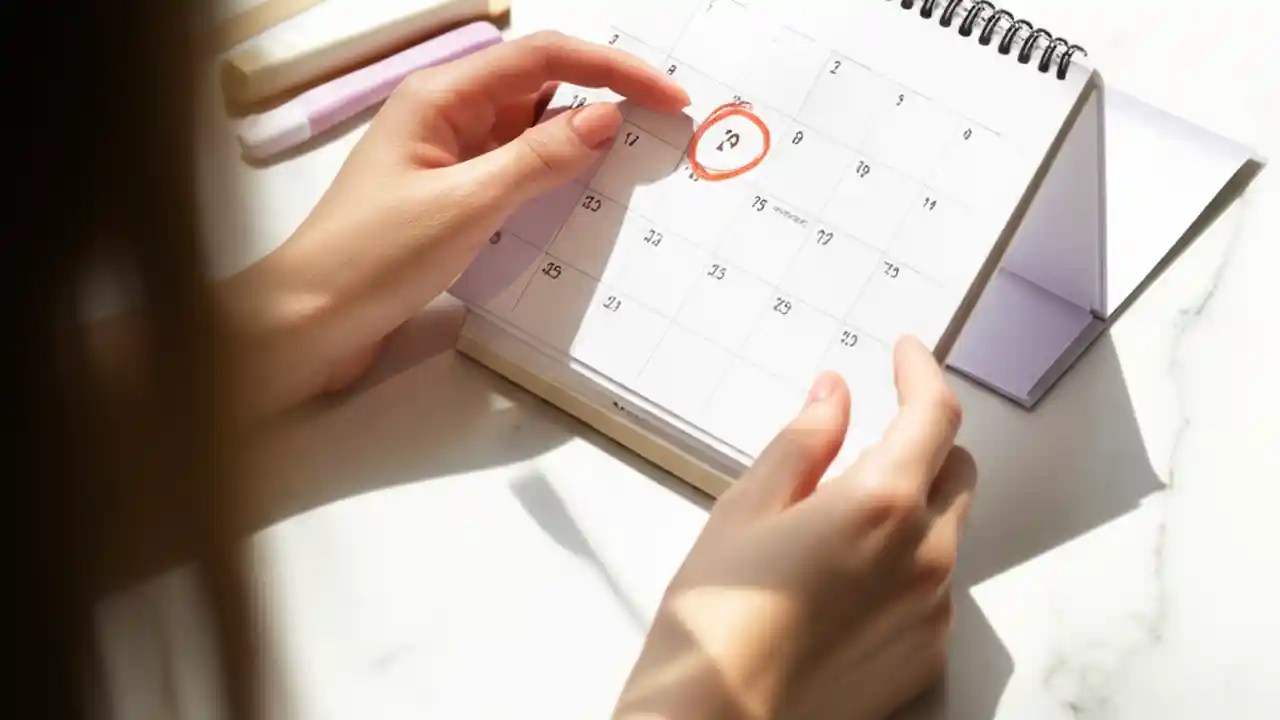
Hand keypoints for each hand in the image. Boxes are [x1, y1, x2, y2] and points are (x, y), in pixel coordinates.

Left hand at [219, 32, 688, 414]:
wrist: (309, 322)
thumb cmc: (372, 258)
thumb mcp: (466, 206)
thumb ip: (538, 160)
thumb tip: (605, 117)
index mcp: (441, 96)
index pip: (543, 59)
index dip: (612, 68)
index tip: (667, 96)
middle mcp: (445, 115)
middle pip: (539, 86)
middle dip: (601, 95)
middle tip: (662, 127)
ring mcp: (447, 156)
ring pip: (529, 131)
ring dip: (577, 141)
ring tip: (634, 163)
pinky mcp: (450, 197)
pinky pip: (513, 171)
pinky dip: (551, 178)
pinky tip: (580, 198)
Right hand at [615, 337, 975, 719]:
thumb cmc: (718, 615)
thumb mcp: (746, 508)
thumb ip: (803, 442)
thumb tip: (834, 394)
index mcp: (882, 503)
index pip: (934, 414)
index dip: (922, 372)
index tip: (904, 353)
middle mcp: (927, 555)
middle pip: (957, 470)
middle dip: (923, 442)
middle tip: (867, 442)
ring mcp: (934, 611)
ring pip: (946, 532)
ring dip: (912, 509)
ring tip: (836, 530)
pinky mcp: (927, 657)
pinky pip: (933, 590)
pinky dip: (905, 567)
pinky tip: (844, 587)